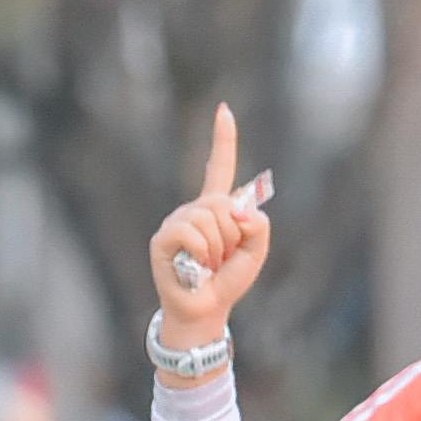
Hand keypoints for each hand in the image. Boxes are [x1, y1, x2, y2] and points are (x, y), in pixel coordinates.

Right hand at [148, 105, 275, 344]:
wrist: (206, 310)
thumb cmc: (228, 280)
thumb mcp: (256, 251)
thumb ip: (258, 225)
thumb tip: (238, 209)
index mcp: (215, 207)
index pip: (219, 167)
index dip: (222, 139)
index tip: (223, 110)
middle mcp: (193, 209)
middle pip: (223, 203)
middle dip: (234, 234)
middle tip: (223, 258)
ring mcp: (176, 221)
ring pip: (211, 218)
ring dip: (219, 248)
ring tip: (208, 264)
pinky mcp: (163, 237)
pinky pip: (192, 232)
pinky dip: (201, 252)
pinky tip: (193, 265)